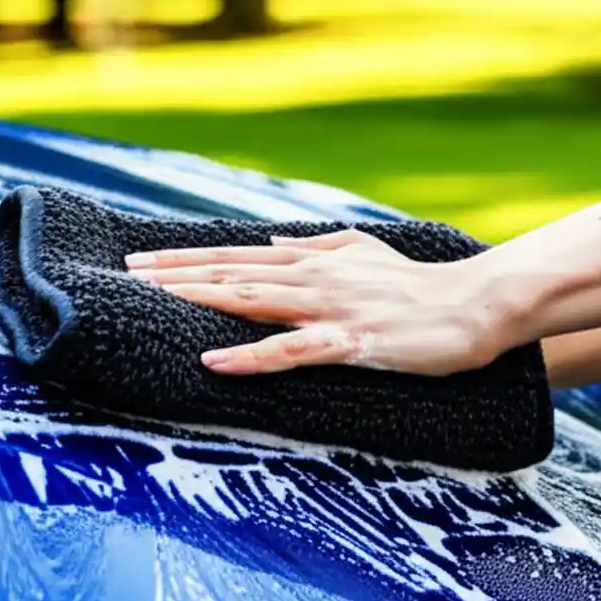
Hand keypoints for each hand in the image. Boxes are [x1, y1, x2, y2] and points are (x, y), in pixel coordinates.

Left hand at [124, 229, 510, 375]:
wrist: (473, 305)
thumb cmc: (417, 284)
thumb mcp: (362, 253)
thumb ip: (316, 248)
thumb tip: (274, 240)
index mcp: (312, 260)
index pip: (235, 255)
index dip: (186, 257)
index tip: (142, 259)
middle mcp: (312, 277)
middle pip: (231, 274)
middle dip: (176, 274)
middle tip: (127, 274)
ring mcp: (329, 309)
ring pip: (251, 302)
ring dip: (199, 300)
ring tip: (154, 301)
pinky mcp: (350, 342)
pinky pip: (290, 351)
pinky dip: (249, 356)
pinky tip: (214, 360)